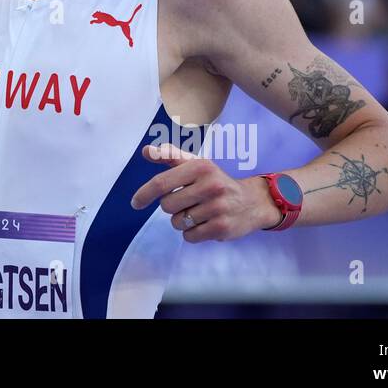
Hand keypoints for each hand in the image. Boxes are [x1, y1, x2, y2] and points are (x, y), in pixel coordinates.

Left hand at [129, 143, 278, 242]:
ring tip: (199, 212)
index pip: (161, 183)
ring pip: (177, 222)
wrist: (252, 202)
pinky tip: (205, 224)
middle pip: (167, 206)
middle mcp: (210, 185)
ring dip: (182, 220)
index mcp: (200, 166)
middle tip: (188, 202)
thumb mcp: (196, 164)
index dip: (144, 194)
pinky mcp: (222, 228)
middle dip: (172, 206)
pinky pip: (189, 236)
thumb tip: (145, 151)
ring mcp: (218, 208)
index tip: (135, 203)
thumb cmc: (215, 181)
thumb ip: (169, 156)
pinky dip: (191, 233)